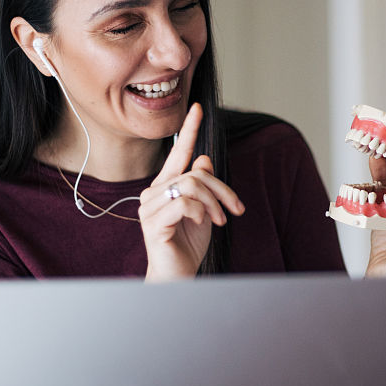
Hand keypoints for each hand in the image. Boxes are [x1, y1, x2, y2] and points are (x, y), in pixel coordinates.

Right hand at [140, 103, 244, 280]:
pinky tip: (203, 223)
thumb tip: (204, 160)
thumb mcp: (204, 211)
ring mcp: (150, 208)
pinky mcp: (152, 223)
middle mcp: (154, 193)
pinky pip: (183, 203)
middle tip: (236, 210)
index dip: (189, 130)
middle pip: (195, 173)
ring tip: (220, 221)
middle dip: (222, 190)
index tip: (197, 109)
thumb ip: (203, 186)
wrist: (178, 276)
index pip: (178, 154)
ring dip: (214, 203)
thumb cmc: (188, 245)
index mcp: (166, 187)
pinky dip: (200, 212)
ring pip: (191, 185)